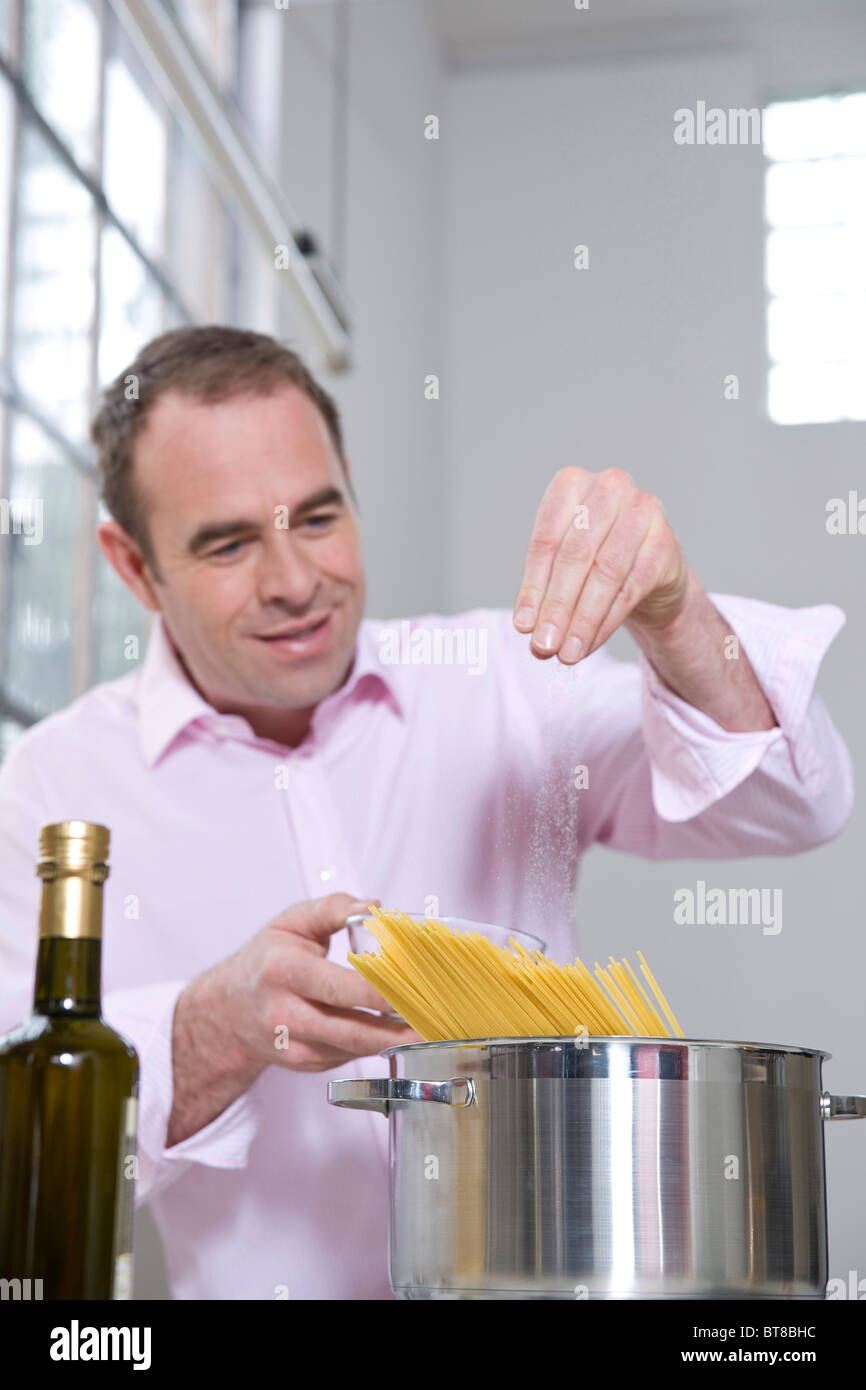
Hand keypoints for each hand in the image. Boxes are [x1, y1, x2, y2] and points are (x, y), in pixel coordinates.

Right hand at [167, 893, 419, 1145]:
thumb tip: (375, 907)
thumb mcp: (292, 922)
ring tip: (426, 1028)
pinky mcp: (305, 1064)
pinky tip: (394, 1032)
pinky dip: (372, 1044)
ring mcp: (294, 1045)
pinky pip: (347, 1055)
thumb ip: (334, 908)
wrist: (229, 1010)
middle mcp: (285, 1014)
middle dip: (397, 1029)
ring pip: (354, 1048)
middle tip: (432, 1021)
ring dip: (392, 1041)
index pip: (341, 988)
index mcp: (283, 971)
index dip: (382, 992)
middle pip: (352, 1030)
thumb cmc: (266, 960)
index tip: (414, 989)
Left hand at [513, 466, 689, 661]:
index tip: (523, 627)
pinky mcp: (665, 541)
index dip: (533, 588)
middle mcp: (609, 487)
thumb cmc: (595, 561)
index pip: (546, 542)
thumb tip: (529, 628)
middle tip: (543, 646)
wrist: (649, 569)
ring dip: (583, 619)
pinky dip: (607, 621)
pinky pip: (632, 587)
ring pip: (606, 573)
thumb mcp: (562, 569)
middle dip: (557, 607)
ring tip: (566, 653)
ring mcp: (643, 510)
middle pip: (575, 555)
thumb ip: (544, 593)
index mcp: (570, 483)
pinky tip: (590, 644)